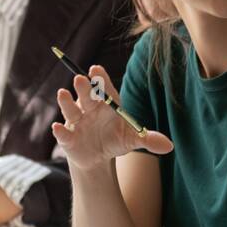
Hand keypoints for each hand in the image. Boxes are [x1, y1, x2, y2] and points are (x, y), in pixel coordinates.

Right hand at [50, 66, 172, 170]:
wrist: (98, 158)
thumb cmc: (115, 140)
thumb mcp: (133, 139)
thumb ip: (149, 139)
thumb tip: (170, 146)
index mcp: (107, 104)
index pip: (103, 88)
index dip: (100, 79)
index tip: (96, 69)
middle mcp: (89, 108)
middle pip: (86, 95)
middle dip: (84, 88)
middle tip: (80, 78)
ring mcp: (77, 122)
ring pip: (71, 110)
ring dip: (66, 102)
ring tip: (62, 93)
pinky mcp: (68, 138)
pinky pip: (63, 133)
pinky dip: (59, 131)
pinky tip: (57, 127)